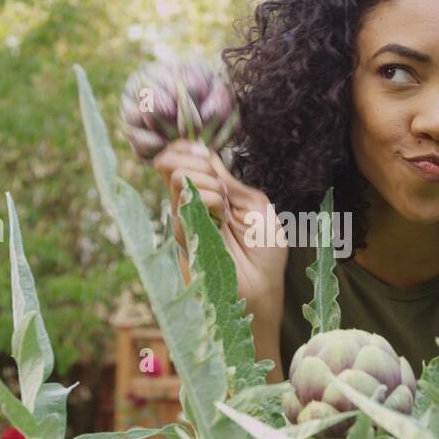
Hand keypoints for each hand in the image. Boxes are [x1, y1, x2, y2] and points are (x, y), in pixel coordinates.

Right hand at [152, 139, 288, 337]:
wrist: (263, 290)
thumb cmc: (264, 252)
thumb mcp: (254, 205)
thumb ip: (228, 181)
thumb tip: (205, 153)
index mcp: (211, 195)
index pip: (184, 161)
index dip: (186, 149)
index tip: (203, 150)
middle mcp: (193, 206)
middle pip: (173, 165)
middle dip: (196, 162)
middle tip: (220, 184)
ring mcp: (185, 222)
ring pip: (175, 180)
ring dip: (204, 180)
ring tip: (223, 203)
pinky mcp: (182, 238)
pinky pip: (181, 206)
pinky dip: (204, 198)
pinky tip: (219, 210)